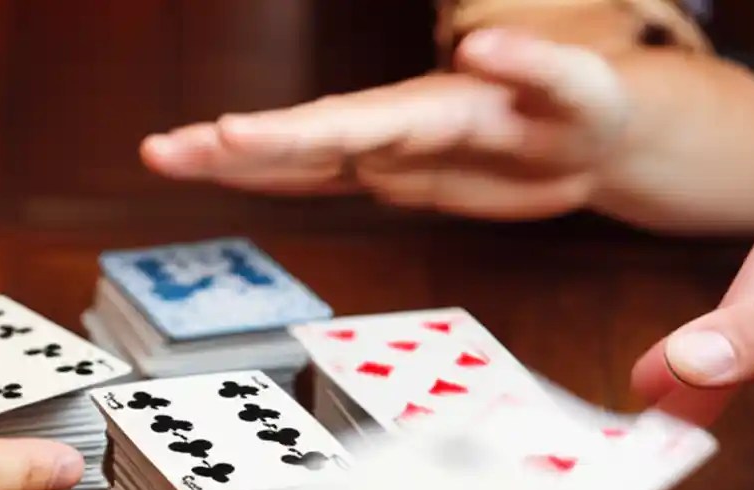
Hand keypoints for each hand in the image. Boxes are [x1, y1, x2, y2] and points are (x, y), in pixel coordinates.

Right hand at [141, 29, 628, 219]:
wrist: (593, 132)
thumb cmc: (590, 105)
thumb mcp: (580, 86)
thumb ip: (532, 65)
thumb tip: (478, 44)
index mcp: (431, 107)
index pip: (347, 122)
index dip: (287, 136)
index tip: (229, 135)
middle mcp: (395, 125)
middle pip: (302, 137)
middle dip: (231, 148)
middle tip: (161, 152)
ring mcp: (388, 148)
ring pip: (298, 158)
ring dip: (233, 162)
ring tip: (165, 157)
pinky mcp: (394, 171)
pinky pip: (324, 180)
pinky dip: (276, 180)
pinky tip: (234, 177)